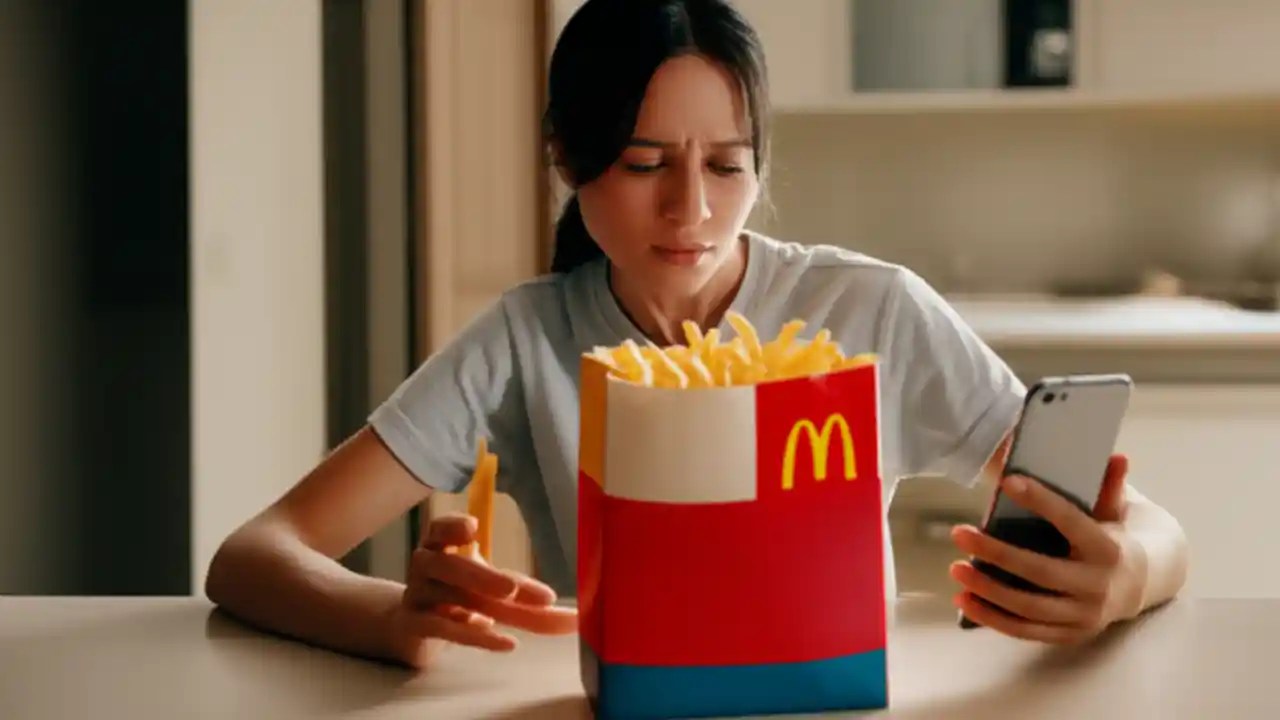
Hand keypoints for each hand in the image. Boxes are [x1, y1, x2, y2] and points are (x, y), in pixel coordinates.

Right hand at [387, 512, 577, 668]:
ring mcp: (417, 596)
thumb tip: (581, 619)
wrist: (411, 627)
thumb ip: (531, 605)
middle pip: (450, 567)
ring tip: (509, 605)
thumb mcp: (493, 594)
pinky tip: (506, 642)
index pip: (442, 529)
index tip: (474, 526)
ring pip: (448, 597)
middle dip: (482, 575)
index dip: (456, 526)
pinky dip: (475, 635)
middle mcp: (425, 565)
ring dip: (482, 604)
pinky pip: (443, 628)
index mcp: (441, 543)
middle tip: (511, 587)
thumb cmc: (458, 598)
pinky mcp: (415, 625)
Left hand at [949, 454, 1146, 644]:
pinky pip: (1025, 631)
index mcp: (1108, 549)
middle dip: (996, 553)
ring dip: (987, 588)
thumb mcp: (1114, 511)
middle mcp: (1097, 586)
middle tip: (958, 533)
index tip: (1007, 482)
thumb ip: (1108, 487)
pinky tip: (964, 599)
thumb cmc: (1110, 538)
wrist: (1138, 586)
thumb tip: (1116, 456)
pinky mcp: (1069, 635)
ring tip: (956, 568)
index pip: (1072, 522)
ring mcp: (1083, 615)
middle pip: (1041, 571)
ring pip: (1028, 606)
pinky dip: (992, 617)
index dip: (1041, 501)